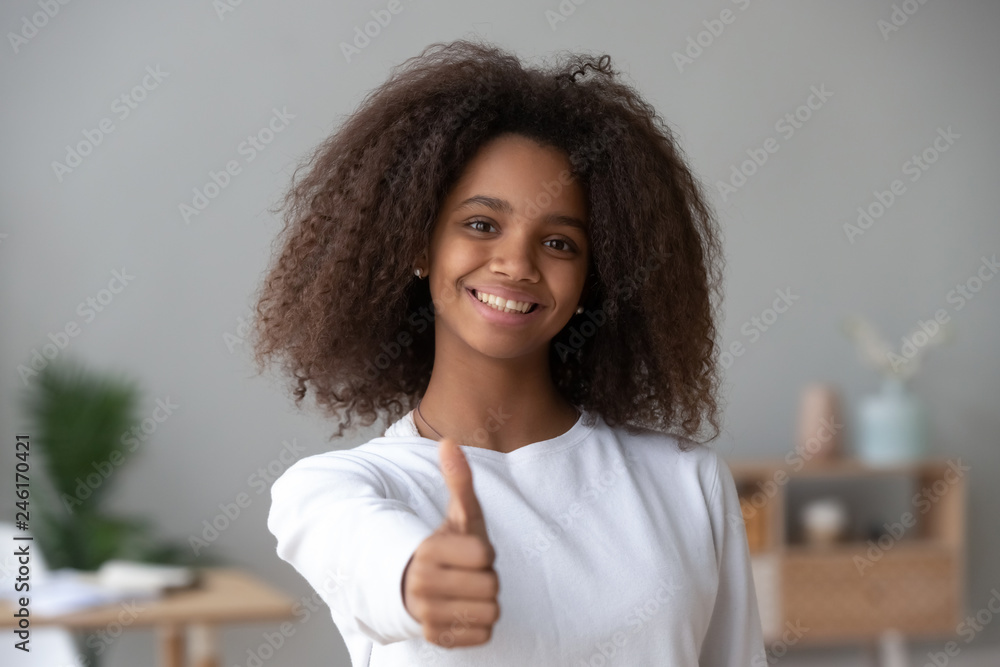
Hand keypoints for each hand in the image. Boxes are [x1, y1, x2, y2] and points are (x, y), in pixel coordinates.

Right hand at [401, 437, 499, 646]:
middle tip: (468, 572)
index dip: (484, 551)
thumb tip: (450, 441)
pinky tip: (464, 610)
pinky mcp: (437, 639)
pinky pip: (484, 636)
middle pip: (491, 586)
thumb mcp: (457, 514)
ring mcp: (428, 615)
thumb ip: (458, 479)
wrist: (416, 586)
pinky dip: (480, 626)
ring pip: (491, 613)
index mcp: (428, 551)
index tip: (467, 549)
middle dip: (487, 577)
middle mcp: (422, 585)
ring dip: (485, 602)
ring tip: (466, 591)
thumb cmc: (447, 546)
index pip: (485, 554)